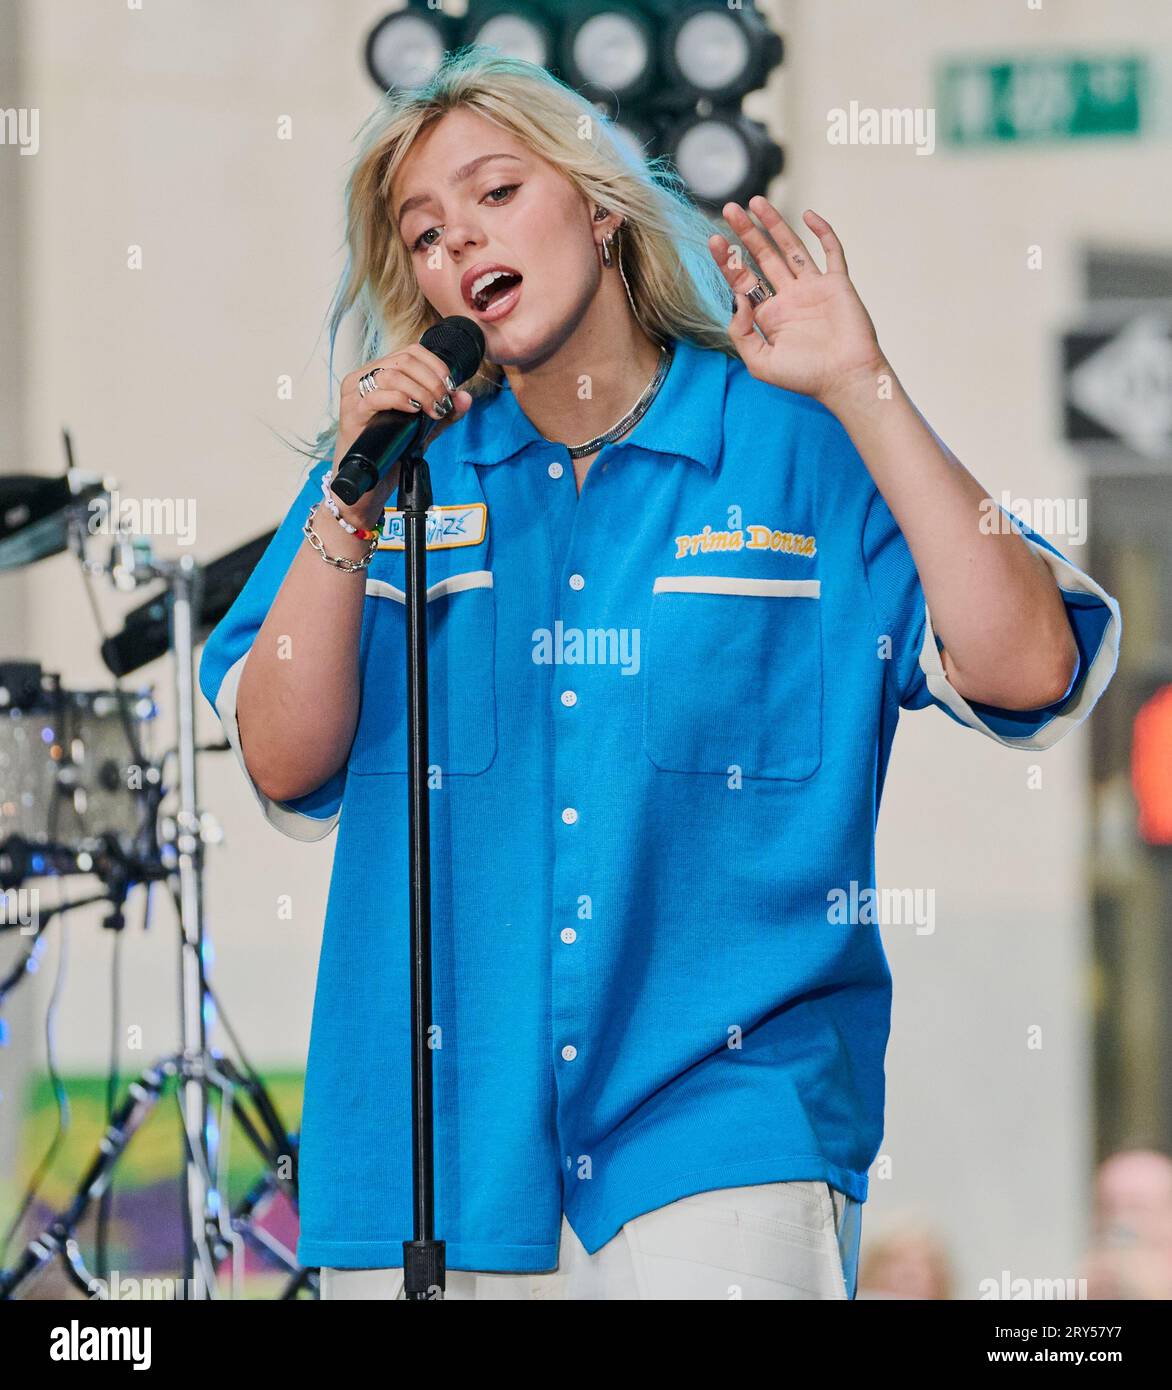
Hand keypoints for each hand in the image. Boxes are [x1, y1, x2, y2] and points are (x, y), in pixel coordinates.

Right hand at [332, 342, 472, 529]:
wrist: (367, 486)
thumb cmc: (390, 454)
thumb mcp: (423, 430)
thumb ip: (444, 414)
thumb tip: (465, 397)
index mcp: (380, 374)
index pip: (411, 352)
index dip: (436, 366)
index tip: (450, 388)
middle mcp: (364, 378)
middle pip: (404, 360)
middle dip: (432, 381)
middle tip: (443, 404)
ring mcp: (354, 394)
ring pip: (392, 374)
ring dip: (421, 392)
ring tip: (431, 411)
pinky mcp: (351, 413)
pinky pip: (376, 396)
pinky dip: (401, 400)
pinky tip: (414, 412)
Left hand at [708, 198, 886, 408]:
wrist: (845, 379)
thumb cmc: (805, 377)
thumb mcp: (759, 362)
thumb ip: (741, 332)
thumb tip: (736, 298)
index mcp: (769, 315)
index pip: (744, 281)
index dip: (729, 261)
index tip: (713, 240)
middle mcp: (789, 297)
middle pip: (763, 257)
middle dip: (746, 234)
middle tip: (730, 209)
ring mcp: (813, 288)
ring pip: (790, 248)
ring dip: (774, 225)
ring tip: (756, 202)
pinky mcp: (837, 283)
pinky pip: (831, 252)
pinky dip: (823, 232)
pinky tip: (808, 215)